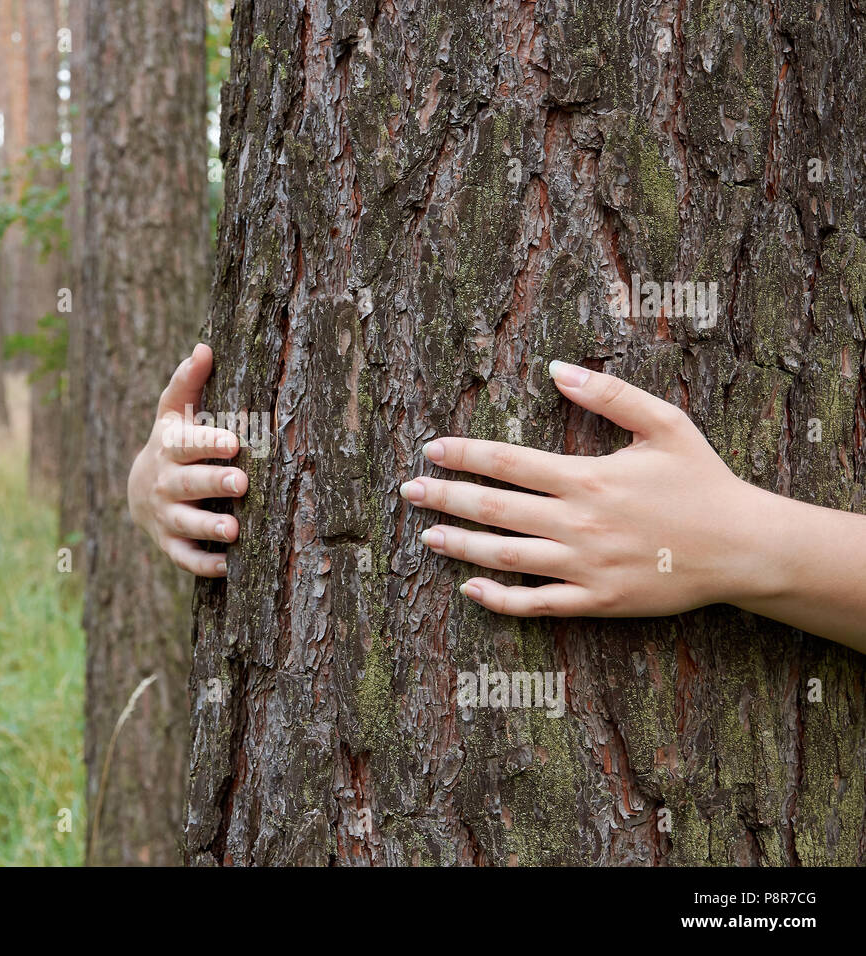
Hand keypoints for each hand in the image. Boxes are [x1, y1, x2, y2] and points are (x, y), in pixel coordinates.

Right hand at [127, 344, 248, 576]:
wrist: (140, 490)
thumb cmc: (171, 443)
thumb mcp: (173, 412)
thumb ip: (188, 382)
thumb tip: (204, 347)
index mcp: (170, 449)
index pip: (186, 445)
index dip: (208, 444)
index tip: (233, 442)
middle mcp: (166, 484)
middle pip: (188, 484)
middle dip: (213, 484)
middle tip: (241, 483)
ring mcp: (166, 516)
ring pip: (185, 524)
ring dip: (209, 529)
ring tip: (234, 531)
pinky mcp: (170, 544)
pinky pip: (184, 559)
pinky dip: (204, 565)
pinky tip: (230, 566)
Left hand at [400, 360, 773, 617]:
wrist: (745, 547)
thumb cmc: (703, 481)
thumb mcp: (666, 423)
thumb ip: (610, 394)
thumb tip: (556, 368)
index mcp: (588, 477)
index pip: (508, 462)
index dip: (464, 454)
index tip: (431, 450)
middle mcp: (579, 523)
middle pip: (495, 509)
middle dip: (445, 497)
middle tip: (408, 491)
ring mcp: (585, 566)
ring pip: (505, 557)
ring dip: (460, 545)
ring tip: (426, 535)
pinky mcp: (598, 602)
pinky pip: (537, 605)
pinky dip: (500, 600)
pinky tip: (471, 589)